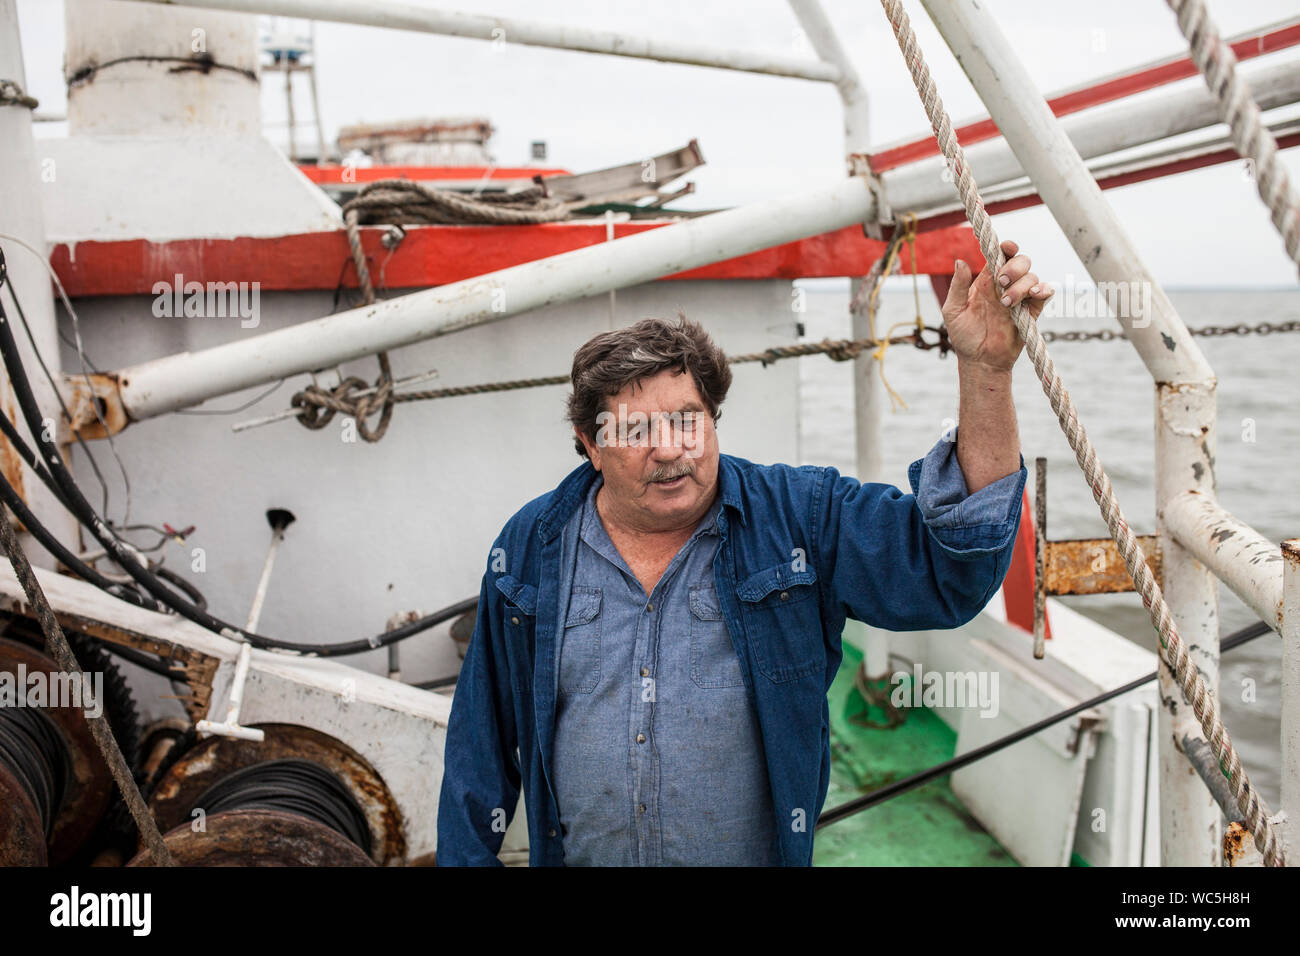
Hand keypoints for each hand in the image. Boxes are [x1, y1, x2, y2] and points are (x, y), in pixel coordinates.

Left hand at [940, 239, 1053, 371]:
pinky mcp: (1031, 312)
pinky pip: (1045, 294)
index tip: (1006, 247)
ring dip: (1021, 285)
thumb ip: (957, 286)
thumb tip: (960, 261)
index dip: (1006, 247)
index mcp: (986, 281)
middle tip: (1001, 281)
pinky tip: (1035, 294)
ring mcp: (1020, 298)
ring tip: (1006, 303)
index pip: (1000, 257)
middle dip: (1014, 266)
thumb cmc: (963, 336)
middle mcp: (1005, 286)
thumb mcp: (953, 310)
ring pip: (1032, 276)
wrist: (979, 361)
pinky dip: (1044, 290)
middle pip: (1020, 262)